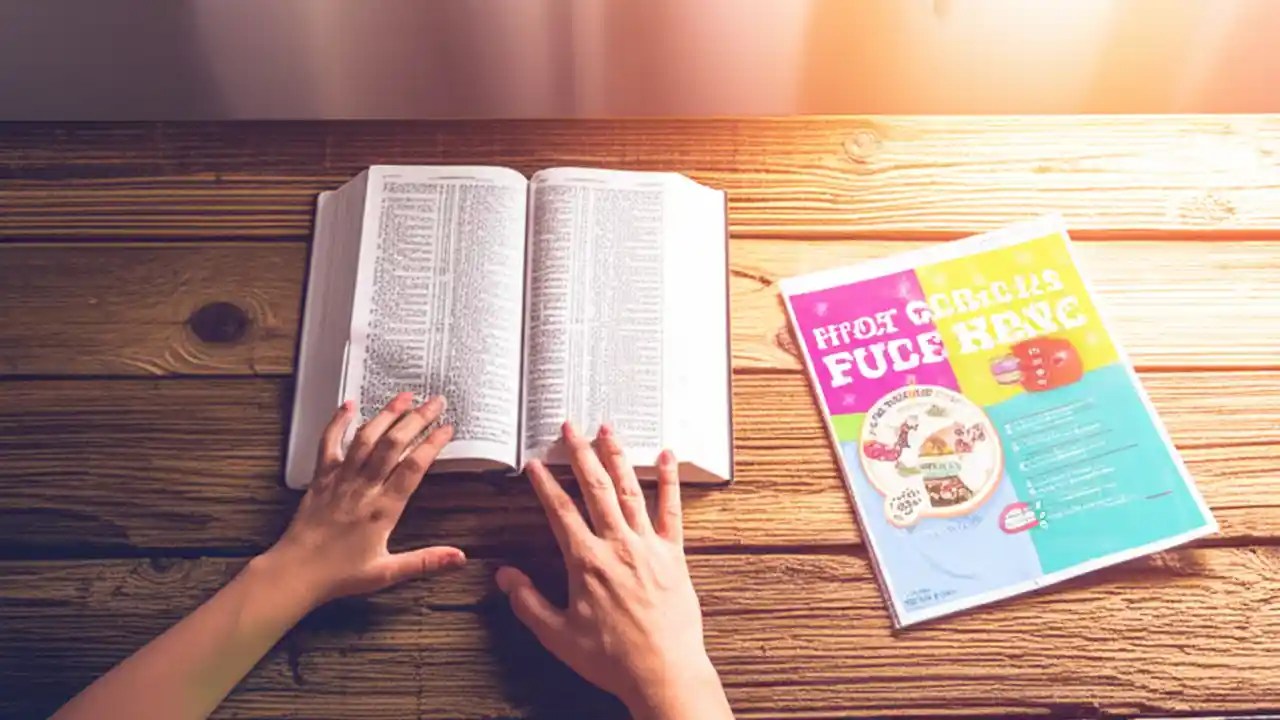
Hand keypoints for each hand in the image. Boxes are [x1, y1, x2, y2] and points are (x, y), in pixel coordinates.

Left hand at [258, 392, 465, 608]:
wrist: (295, 572)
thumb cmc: (340, 574)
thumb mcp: (387, 572)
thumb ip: (425, 561)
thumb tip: (459, 558)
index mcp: (382, 509)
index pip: (413, 468)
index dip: (432, 445)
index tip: (447, 429)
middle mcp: (363, 488)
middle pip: (393, 445)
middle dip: (417, 419)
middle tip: (436, 401)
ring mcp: (341, 479)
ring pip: (366, 438)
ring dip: (386, 415)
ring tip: (405, 396)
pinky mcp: (321, 477)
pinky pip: (329, 443)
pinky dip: (338, 422)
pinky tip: (349, 405)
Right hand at [495, 423, 731, 719]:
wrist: (662, 672)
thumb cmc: (610, 658)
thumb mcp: (558, 635)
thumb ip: (528, 602)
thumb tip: (504, 576)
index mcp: (586, 562)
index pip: (560, 511)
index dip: (544, 484)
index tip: (534, 463)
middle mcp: (617, 546)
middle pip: (595, 488)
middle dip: (579, 454)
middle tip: (569, 426)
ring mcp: (648, 547)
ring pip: (630, 491)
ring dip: (617, 457)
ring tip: (607, 429)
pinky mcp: (674, 555)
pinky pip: (672, 511)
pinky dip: (669, 482)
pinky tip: (667, 457)